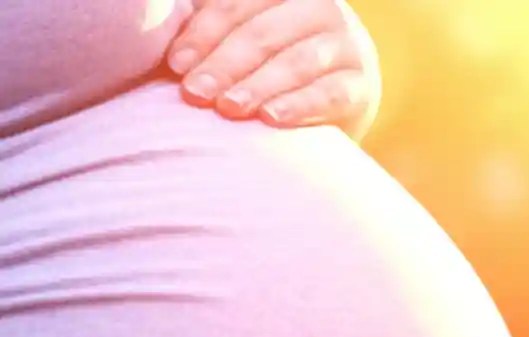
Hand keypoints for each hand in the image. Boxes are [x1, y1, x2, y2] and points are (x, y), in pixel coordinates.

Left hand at [167, 0, 380, 136]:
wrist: (323, 114)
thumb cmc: (260, 73)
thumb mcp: (238, 42)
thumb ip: (208, 25)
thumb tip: (150, 19)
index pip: (238, 4)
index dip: (204, 33)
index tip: (175, 66)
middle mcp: (322, 7)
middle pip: (266, 32)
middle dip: (225, 64)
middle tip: (194, 94)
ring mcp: (348, 44)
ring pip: (298, 60)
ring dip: (258, 85)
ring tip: (228, 109)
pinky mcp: (363, 84)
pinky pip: (331, 92)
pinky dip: (299, 105)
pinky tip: (270, 118)